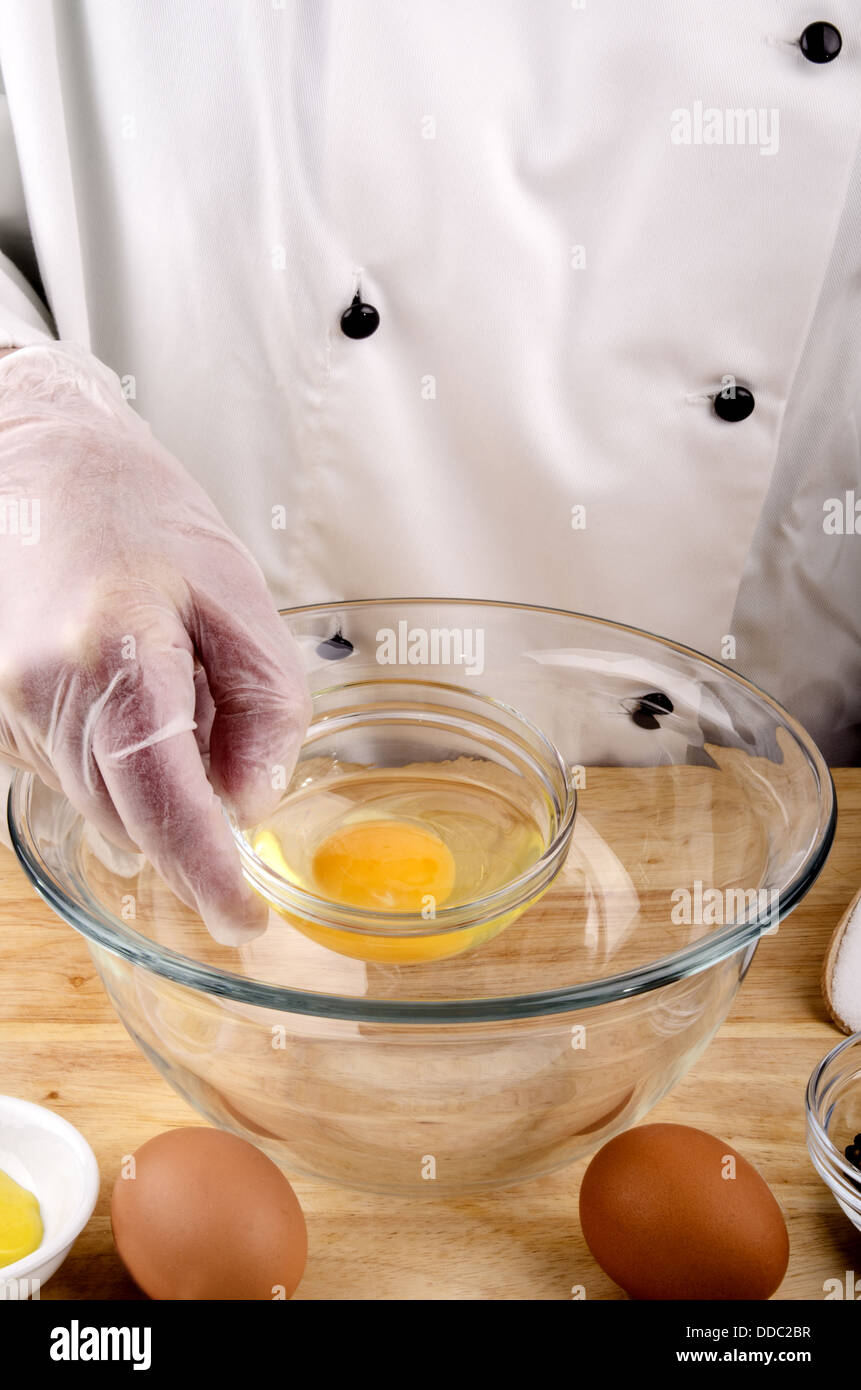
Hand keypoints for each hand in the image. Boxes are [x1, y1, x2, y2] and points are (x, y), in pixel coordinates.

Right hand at [0, 344, 310, 942]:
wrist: (30, 454)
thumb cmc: (136, 508)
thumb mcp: (237, 592)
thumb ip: (264, 704)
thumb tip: (252, 800)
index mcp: (115, 655)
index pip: (166, 802)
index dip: (208, 874)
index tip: (243, 920)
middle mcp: (42, 693)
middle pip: (132, 815)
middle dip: (189, 816)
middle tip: (223, 744)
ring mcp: (3, 706)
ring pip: (97, 800)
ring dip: (148, 779)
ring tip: (167, 681)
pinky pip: (64, 770)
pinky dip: (109, 755)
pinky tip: (122, 683)